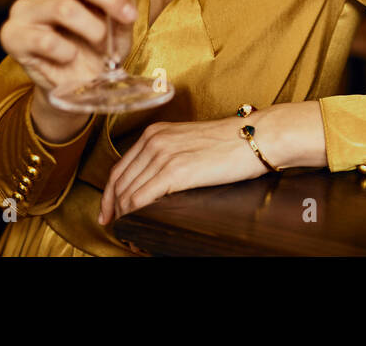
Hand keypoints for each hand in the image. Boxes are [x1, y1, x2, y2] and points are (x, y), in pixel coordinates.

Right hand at [0, 0, 136, 137]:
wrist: (82, 83)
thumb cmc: (101, 43)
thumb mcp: (120, 14)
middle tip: (129, 17)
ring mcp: (23, 9)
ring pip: (64, 9)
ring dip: (94, 29)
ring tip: (101, 42)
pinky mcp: (11, 35)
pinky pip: (45, 39)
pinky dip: (67, 51)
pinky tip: (71, 56)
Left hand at [98, 116, 268, 224]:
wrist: (256, 137)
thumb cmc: (232, 143)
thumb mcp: (191, 142)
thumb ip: (170, 156)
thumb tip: (157, 184)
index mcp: (156, 132)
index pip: (120, 168)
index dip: (110, 194)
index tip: (109, 212)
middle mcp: (154, 140)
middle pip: (119, 182)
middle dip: (113, 209)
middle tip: (118, 228)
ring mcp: (163, 155)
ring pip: (126, 193)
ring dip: (124, 217)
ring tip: (129, 233)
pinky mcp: (175, 171)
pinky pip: (140, 199)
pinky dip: (134, 216)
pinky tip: (138, 226)